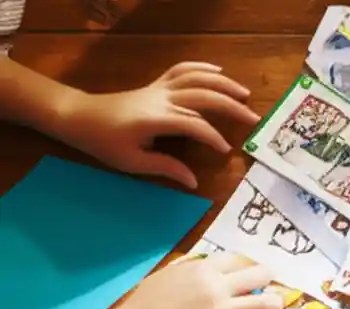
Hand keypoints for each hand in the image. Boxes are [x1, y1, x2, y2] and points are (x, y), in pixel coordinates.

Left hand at [53, 62, 258, 188]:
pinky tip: (219, 72)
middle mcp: (162, 99)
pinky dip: (202, 68)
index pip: (194, 124)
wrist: (79, 116)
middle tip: (253, 119)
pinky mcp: (156, 85)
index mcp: (156, 119)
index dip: (213, 137)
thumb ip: (166, 168)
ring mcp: (159, 89)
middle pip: (203, 97)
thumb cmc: (103, 142)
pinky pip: (182, 70)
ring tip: (244, 94)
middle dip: (230, 107)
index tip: (227, 150)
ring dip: (223, 85)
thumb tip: (193, 181)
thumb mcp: (132, 162)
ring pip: (197, 79)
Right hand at [107, 253, 283, 308]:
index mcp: (202, 268)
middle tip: (271, 287)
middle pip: (259, 276)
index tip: (255, 273)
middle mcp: (216, 287)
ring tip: (277, 306)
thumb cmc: (143, 304)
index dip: (250, 265)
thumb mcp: (167, 274)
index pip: (240, 259)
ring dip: (275, 304)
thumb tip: (210, 262)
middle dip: (268, 280)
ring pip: (265, 305)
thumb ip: (191, 266)